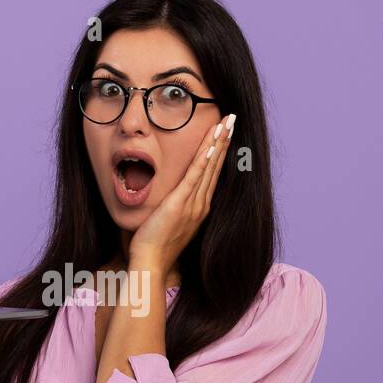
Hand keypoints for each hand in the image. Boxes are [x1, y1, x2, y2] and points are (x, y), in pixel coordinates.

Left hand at [128, 112, 235, 273]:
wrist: (150, 263)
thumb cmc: (154, 246)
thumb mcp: (168, 222)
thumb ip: (173, 207)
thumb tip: (168, 196)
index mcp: (199, 207)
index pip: (212, 173)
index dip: (219, 151)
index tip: (225, 133)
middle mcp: (201, 204)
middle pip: (215, 166)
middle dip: (224, 140)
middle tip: (232, 119)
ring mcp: (193, 204)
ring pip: (209, 167)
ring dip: (218, 143)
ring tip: (227, 123)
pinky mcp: (180, 204)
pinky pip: (195, 178)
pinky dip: (205, 161)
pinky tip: (212, 145)